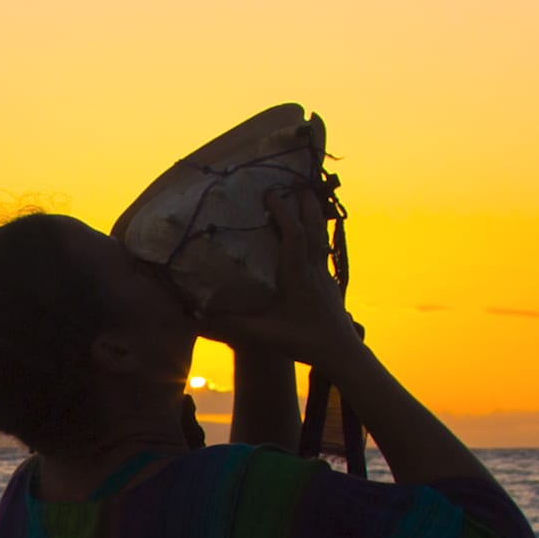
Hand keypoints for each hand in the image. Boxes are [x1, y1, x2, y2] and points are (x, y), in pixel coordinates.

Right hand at [199, 186, 362, 371]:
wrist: (342, 353)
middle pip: (314, 227)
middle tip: (299, 184)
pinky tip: (314, 242)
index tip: (271, 192)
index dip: (283, 211)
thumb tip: (197, 318)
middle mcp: (313, 270)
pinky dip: (318, 239)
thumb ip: (231, 326)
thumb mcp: (263, 335)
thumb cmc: (303, 341)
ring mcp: (325, 277)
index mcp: (297, 275)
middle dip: (306, 204)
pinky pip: (323, 254)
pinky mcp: (331, 286)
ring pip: (322, 239)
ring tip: (309, 200)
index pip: (293, 234)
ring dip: (315, 217)